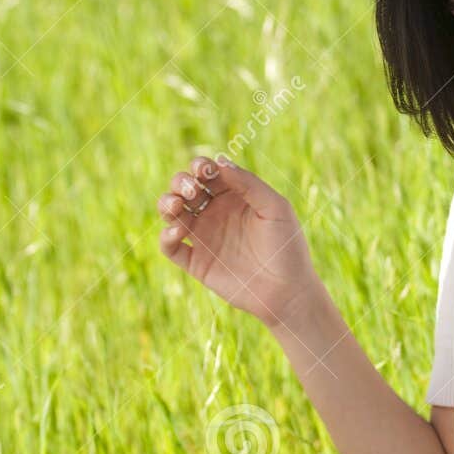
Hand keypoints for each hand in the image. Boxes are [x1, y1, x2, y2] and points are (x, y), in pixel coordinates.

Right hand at [156, 155, 320, 326]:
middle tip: (192, 191)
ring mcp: (204, 237)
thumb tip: (220, 162)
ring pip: (171, 213)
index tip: (204, 170)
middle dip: (180, 182)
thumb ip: (249, 184)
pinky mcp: (196, 262)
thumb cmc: (287, 247)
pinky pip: (170, 246)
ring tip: (177, 206)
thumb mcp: (276, 208)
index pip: (207, 173)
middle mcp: (215, 213)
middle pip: (184, 188)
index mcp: (234, 196)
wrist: (287, 291)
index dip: (200, 166)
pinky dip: (166, 236)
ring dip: (166, 203)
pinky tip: (178, 232)